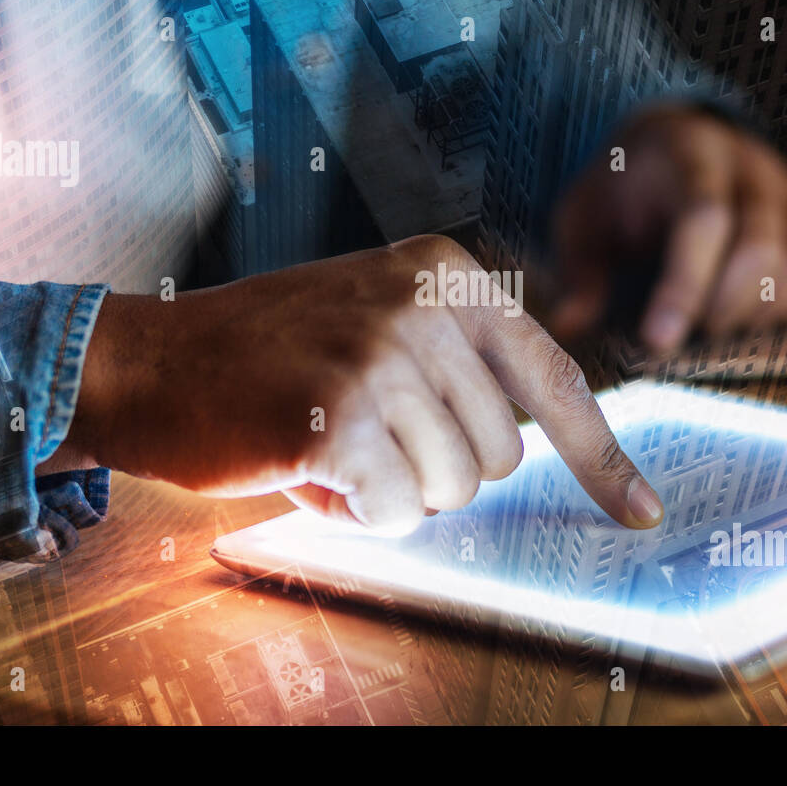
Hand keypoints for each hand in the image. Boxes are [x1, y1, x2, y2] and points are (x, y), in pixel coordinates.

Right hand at [56, 235, 661, 534]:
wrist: (145, 360)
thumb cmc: (267, 355)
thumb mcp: (379, 320)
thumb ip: (459, 366)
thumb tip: (539, 451)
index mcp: (447, 272)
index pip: (554, 378)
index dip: (601, 456)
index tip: (641, 511)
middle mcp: (426, 301)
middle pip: (501, 455)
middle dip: (436, 467)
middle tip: (362, 431)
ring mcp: (384, 353)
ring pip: (453, 491)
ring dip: (391, 489)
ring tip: (326, 439)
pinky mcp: (341, 415)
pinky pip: (392, 513)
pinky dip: (350, 510)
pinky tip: (300, 463)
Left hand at [551, 105, 786, 352]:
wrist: (672, 145)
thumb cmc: (622, 191)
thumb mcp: (582, 218)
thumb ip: (579, 267)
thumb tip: (568, 326)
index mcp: (690, 152)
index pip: (703, 219)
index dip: (684, 286)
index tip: (657, 341)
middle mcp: (754, 165)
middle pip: (764, 246)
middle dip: (724, 307)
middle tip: (693, 331)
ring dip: (767, 311)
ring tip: (725, 322)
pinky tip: (763, 314)